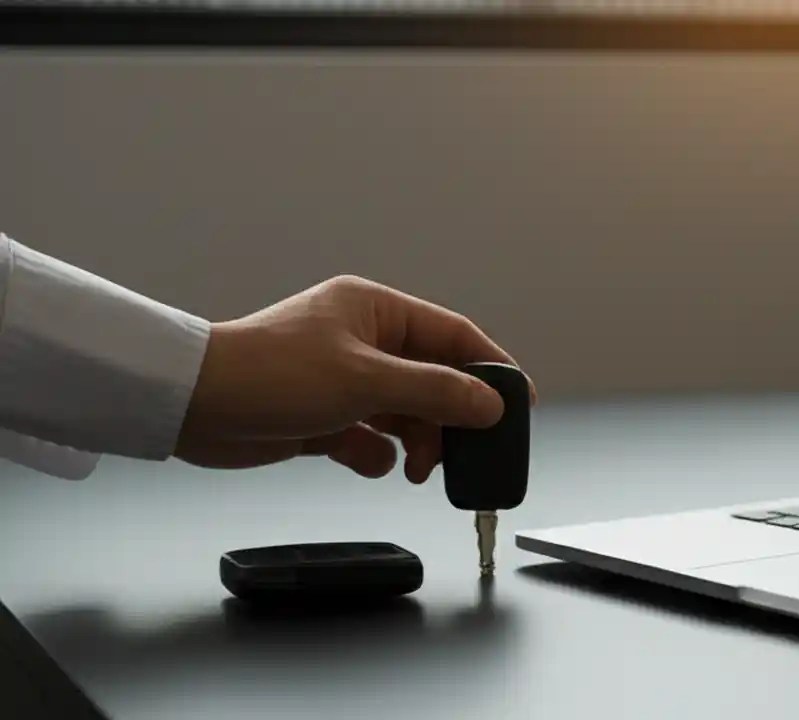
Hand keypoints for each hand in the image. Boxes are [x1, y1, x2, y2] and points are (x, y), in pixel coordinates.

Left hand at [175, 275, 533, 482]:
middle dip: (450, 417)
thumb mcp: (366, 381)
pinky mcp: (323, 416)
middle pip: (433, 379)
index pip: (453, 336)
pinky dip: (376, 454)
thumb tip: (490, 404)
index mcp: (376, 311)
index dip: (491, 368)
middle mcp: (363, 340)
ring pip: (405, 412)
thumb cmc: (271, 373)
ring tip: (419, 469)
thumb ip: (436, 393)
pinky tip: (370, 462)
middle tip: (468, 450)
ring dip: (417, 442)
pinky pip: (370, 437)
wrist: (193, 406)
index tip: (520, 401)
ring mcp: (343, 379)